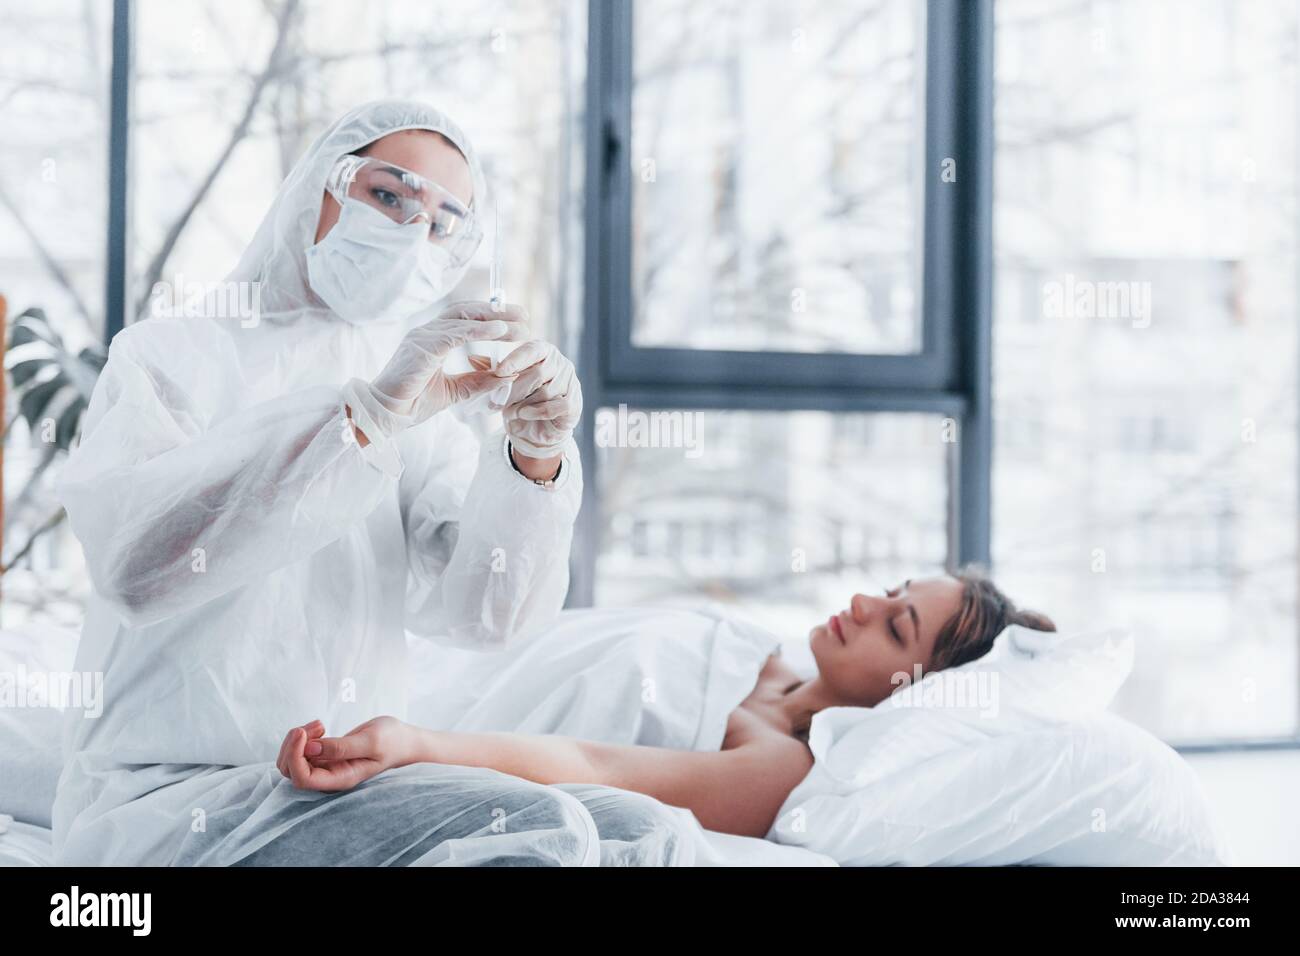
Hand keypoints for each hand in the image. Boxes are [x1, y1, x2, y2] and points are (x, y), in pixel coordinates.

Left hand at [276, 716, 410, 791]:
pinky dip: (304, 736)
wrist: (404, 740)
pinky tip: (321, 727)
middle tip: (315, 726)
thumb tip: (309, 748)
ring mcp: (327, 766)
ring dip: (297, 740)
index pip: (302, 778)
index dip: (295, 756)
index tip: (303, 732)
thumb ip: (340, 747)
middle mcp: (330, 776)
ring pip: (293, 760)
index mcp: (341, 779)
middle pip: (291, 771)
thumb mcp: (370, 741)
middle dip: (293, 746)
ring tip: (319, 725)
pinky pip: (301, 751)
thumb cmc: (392, 741)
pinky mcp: (326, 756)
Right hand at [341, 301, 528, 441]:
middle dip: (498, 311)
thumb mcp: (454, 392)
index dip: (492, 317)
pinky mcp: (422, 347)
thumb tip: (507, 375)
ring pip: (464, 318)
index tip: (517, 321)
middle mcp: (427, 332)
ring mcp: (423, 337)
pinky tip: (499, 330)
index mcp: (432, 340)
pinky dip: (479, 330)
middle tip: (525, 315)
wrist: (384, 415)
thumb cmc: (412, 403)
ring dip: (494, 320)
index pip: (466, 319)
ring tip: (518, 324)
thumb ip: (477, 382)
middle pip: (467, 311)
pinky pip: (455, 333)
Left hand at [494, 340, 582, 458]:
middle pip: (537, 374)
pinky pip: (555, 407)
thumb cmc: (520, 399)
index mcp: (544, 351)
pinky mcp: (574, 404)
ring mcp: (571, 383)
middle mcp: (561, 363)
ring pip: (545, 392)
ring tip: (509, 411)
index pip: (531, 350)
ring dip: (523, 404)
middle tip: (497, 401)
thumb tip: (471, 358)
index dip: (516, 360)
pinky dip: (536, 412)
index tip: (499, 372)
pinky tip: (524, 415)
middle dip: (515, 389)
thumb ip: (491, 371)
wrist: (537, 428)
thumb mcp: (504, 383)